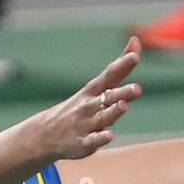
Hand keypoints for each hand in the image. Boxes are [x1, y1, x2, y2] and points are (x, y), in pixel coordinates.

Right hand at [31, 37, 141, 159]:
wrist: (46, 134)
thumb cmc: (81, 106)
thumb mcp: (98, 85)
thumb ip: (119, 67)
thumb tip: (136, 40)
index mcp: (95, 90)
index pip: (110, 75)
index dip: (123, 66)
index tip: (135, 56)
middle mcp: (90, 105)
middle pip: (108, 97)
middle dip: (122, 93)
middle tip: (137, 89)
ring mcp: (85, 124)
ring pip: (102, 117)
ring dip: (113, 112)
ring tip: (124, 106)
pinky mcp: (82, 143)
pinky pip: (92, 140)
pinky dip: (100, 138)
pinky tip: (110, 135)